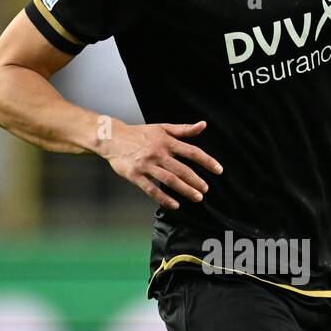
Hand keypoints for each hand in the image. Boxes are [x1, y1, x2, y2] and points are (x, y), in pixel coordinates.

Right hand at [100, 118, 222, 209]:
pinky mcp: (135, 175)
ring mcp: (146, 165)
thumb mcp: (162, 128)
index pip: (191, 152)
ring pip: (169, 180)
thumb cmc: (139, 134)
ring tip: (197, 197)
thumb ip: (183, 130)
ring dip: (185, 190)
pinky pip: (151, 189)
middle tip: (206, 189)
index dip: (207, 161)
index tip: (218, 170)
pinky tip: (175, 205)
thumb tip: (203, 125)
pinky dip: (164, 198)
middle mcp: (158, 153)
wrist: (112, 138)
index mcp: (166, 141)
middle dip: (196, 181)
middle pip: (182, 169)